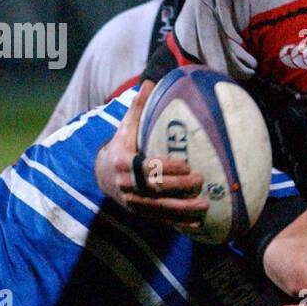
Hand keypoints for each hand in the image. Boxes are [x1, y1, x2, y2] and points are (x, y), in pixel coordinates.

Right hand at [94, 81, 207, 227]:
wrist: (101, 174)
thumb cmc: (121, 146)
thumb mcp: (125, 127)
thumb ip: (138, 108)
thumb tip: (151, 81)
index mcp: (124, 163)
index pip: (148, 167)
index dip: (167, 168)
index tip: (187, 165)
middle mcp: (127, 185)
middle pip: (155, 188)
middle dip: (179, 187)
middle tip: (201, 180)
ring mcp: (134, 202)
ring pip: (160, 208)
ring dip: (183, 209)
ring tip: (205, 206)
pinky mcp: (140, 214)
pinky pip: (161, 220)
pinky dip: (179, 223)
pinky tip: (198, 224)